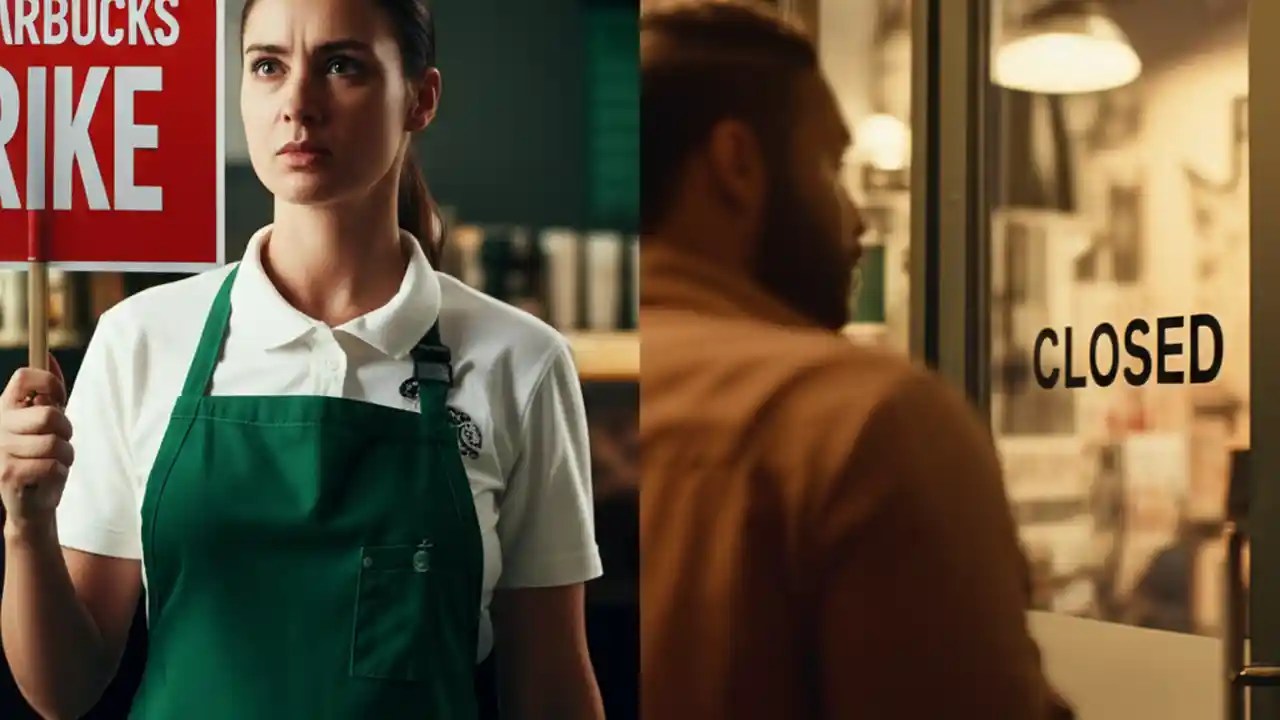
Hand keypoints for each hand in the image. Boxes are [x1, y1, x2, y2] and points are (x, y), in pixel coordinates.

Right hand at [0, 355, 72, 535]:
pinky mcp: (8, 474)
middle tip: (60, 444)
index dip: (50, 383)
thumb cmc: (41, 458)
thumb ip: (48, 393)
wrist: (30, 504)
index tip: (58, 400)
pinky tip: (46, 480)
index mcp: (6, 407)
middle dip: (66, 432)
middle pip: (49, 415)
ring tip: (55, 464)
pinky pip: (52, 466)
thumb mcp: (45, 424)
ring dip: (66, 457)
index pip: (24, 376)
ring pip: (56, 444)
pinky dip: (59, 474)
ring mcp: (1, 450)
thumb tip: (49, 356)